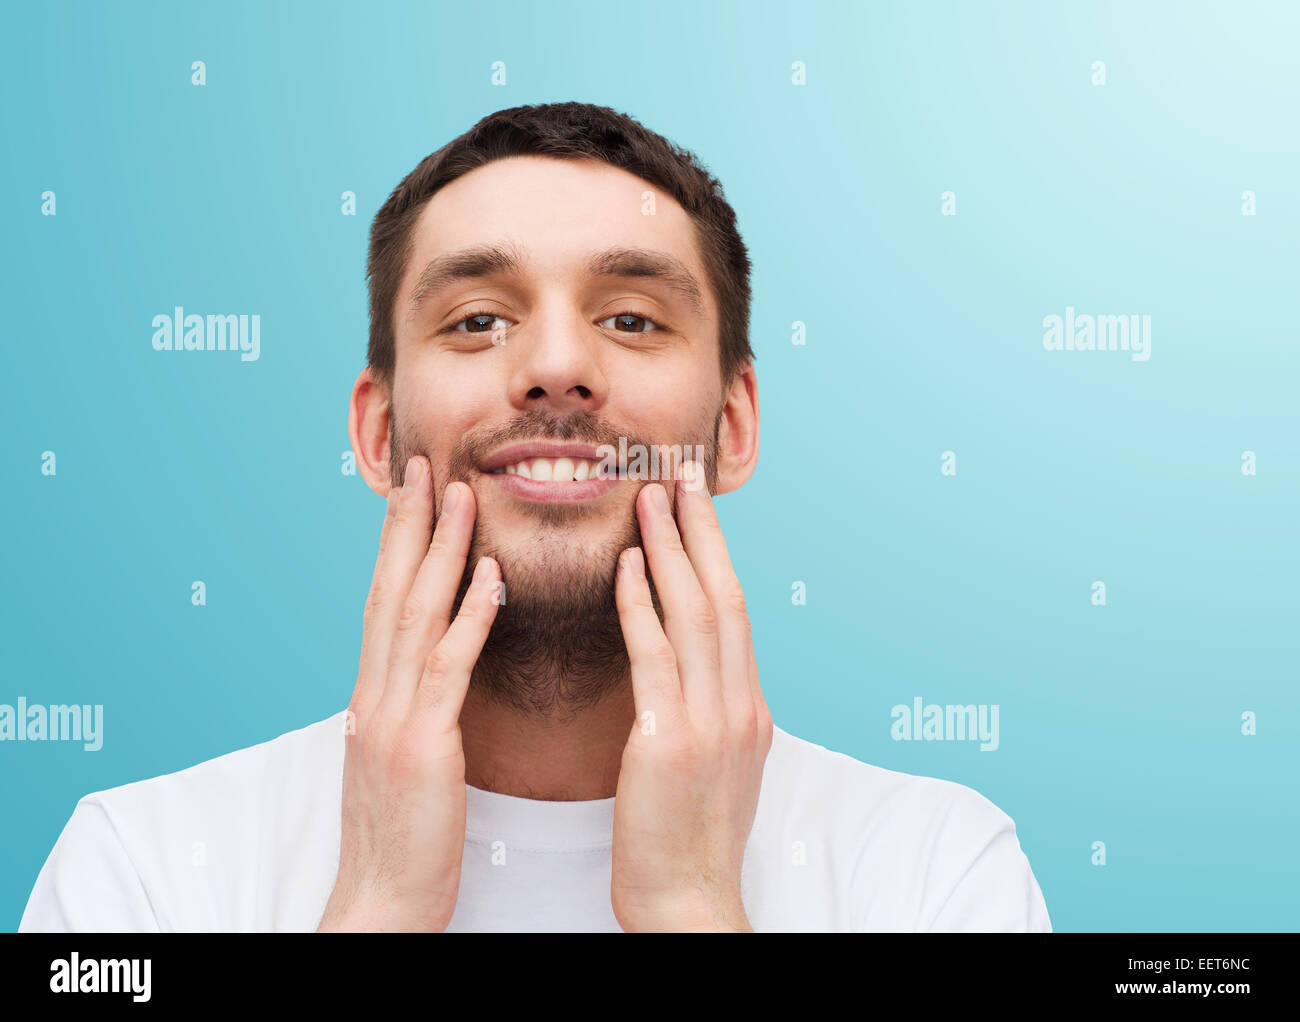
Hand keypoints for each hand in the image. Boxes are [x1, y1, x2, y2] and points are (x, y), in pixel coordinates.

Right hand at [317, 456, 500, 931]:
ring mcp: (393, 719)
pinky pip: (448, 668)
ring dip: (440, 550)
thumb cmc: (404, 837)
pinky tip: (492, 577)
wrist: (381, 903)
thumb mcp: (402, 759)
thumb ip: (413, 706)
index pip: (385, 602)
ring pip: (415, 614)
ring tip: (460, 494)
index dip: (400, 543)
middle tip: (428, 465)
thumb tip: (429, 668)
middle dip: (410, 524)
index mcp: (374, 698)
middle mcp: (375, 696)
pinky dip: (469, 617)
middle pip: (391, 590)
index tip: (416, 493)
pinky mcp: (422, 748)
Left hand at [610, 460, 772, 931]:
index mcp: (749, 707)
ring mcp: (712, 722)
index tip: (696, 504)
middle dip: (702, 529)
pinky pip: (656, 658)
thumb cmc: (687, 838)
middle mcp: (741, 705)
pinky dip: (642, 606)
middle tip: (681, 471)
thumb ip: (711, 707)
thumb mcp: (716, 762)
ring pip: (697, 613)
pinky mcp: (670, 743)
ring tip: (651, 495)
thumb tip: (700, 667)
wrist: (688, 903)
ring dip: (673, 549)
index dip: (714, 551)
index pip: (735, 609)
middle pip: (725, 594)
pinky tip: (625, 566)